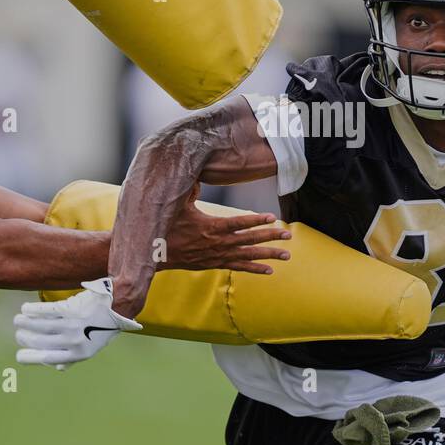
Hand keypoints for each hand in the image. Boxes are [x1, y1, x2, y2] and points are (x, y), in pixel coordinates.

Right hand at [14, 278, 141, 369]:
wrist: (117, 306)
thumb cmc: (104, 328)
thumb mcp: (92, 349)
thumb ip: (74, 358)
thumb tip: (57, 368)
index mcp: (77, 354)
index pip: (46, 358)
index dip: (29, 357)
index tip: (19, 355)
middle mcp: (73, 341)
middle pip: (39, 341)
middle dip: (24, 338)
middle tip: (19, 334)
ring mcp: (71, 324)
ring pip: (39, 325)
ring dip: (24, 322)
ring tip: (18, 320)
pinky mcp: (70, 308)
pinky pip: (45, 310)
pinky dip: (32, 310)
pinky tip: (25, 309)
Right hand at [161, 182, 290, 273]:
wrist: (156, 254)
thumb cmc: (167, 227)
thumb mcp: (177, 206)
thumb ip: (191, 190)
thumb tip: (197, 174)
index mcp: (211, 227)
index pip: (238, 223)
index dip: (256, 220)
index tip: (272, 217)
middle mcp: (218, 243)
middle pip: (250, 240)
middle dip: (270, 237)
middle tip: (288, 235)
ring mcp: (218, 256)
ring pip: (248, 256)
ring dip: (268, 255)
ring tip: (286, 254)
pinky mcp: (215, 264)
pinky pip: (239, 267)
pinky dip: (254, 269)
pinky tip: (269, 270)